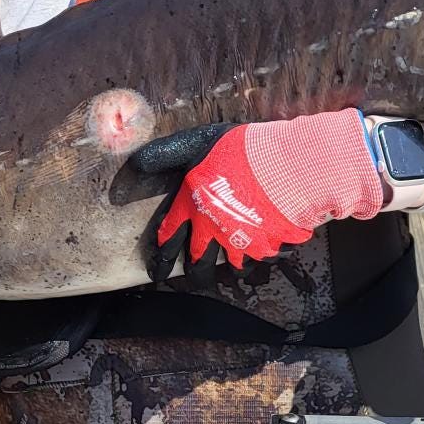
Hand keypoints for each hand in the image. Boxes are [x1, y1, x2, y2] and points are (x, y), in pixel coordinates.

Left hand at [145, 108, 382, 266]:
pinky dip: (265, 255)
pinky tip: (268, 249)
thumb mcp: (197, 143)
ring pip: (232, 265)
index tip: (156, 272)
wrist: (287, 165)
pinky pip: (264, 258)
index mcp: (192, 207)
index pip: (168, 238)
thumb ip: (167, 155)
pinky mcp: (269, 246)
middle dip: (193, 274)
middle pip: (198, 263)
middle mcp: (213, 231)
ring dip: (231, 267)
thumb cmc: (241, 151)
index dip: (160, 258)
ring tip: (232, 268)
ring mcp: (242, 242)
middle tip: (193, 280)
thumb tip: (136, 164)